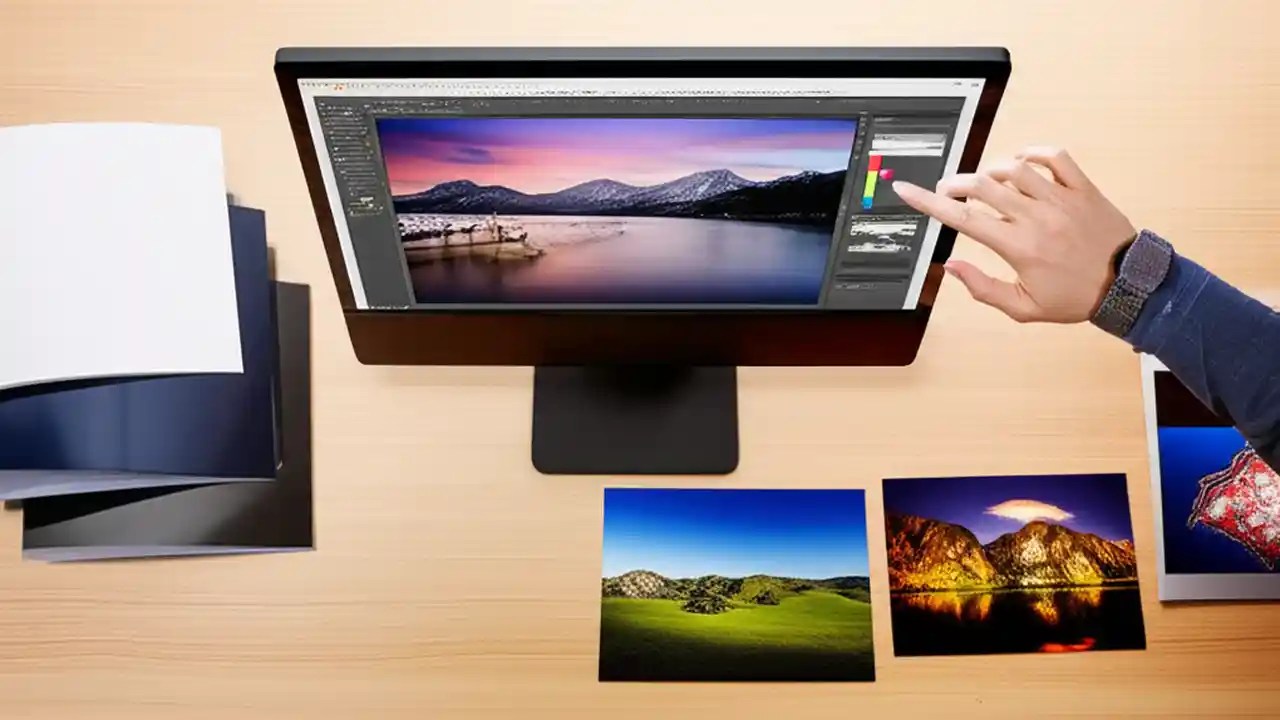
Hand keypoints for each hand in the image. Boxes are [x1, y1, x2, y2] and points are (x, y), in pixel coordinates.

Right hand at [893, 147, 1136, 322]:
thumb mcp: (1024, 307)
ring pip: (1014, 168)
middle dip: (955, 183)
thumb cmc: (1077, 298)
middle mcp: (1036, 217)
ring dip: (991, 171)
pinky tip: (1023, 164)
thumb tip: (952, 267)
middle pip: (982, 185)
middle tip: (948, 189)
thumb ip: (983, 289)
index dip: (929, 202)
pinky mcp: (1083, 189)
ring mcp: (1061, 199)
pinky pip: (1055, 157)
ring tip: (986, 184)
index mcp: (1018, 246)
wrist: (1129, 285)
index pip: (962, 218)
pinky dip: (1034, 153)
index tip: (907, 190)